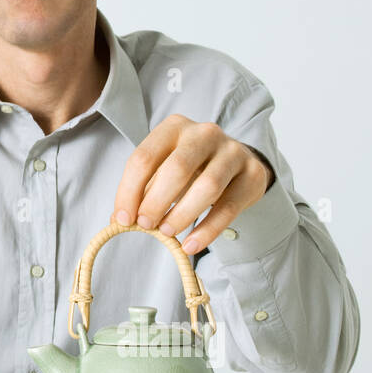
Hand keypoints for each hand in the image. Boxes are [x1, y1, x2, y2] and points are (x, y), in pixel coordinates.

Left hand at [109, 114, 273, 254]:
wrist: (236, 163)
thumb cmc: (190, 167)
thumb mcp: (163, 170)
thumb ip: (143, 191)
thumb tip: (119, 219)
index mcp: (174, 127)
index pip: (145, 157)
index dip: (129, 191)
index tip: (123, 218)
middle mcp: (204, 133)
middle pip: (177, 168)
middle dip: (156, 201)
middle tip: (145, 225)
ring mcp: (233, 152)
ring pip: (208, 186)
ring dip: (182, 214)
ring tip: (167, 233)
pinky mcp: (252, 175)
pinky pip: (229, 207)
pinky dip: (208, 230)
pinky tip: (190, 245)